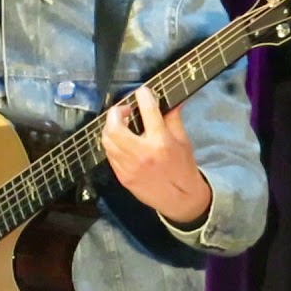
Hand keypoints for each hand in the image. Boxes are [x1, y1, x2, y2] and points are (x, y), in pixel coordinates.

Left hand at [101, 86, 211, 224]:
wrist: (180, 199)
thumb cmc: (183, 168)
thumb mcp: (183, 141)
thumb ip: (173, 119)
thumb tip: (170, 100)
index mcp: (160, 142)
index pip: (148, 111)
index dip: (143, 96)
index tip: (142, 92)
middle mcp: (142, 154)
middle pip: (115, 127)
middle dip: (115, 112)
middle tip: (123, 110)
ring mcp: (129, 167)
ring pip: (107, 140)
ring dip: (110, 127)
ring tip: (120, 124)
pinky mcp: (122, 176)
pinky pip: (109, 154)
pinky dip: (112, 143)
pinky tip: (120, 140)